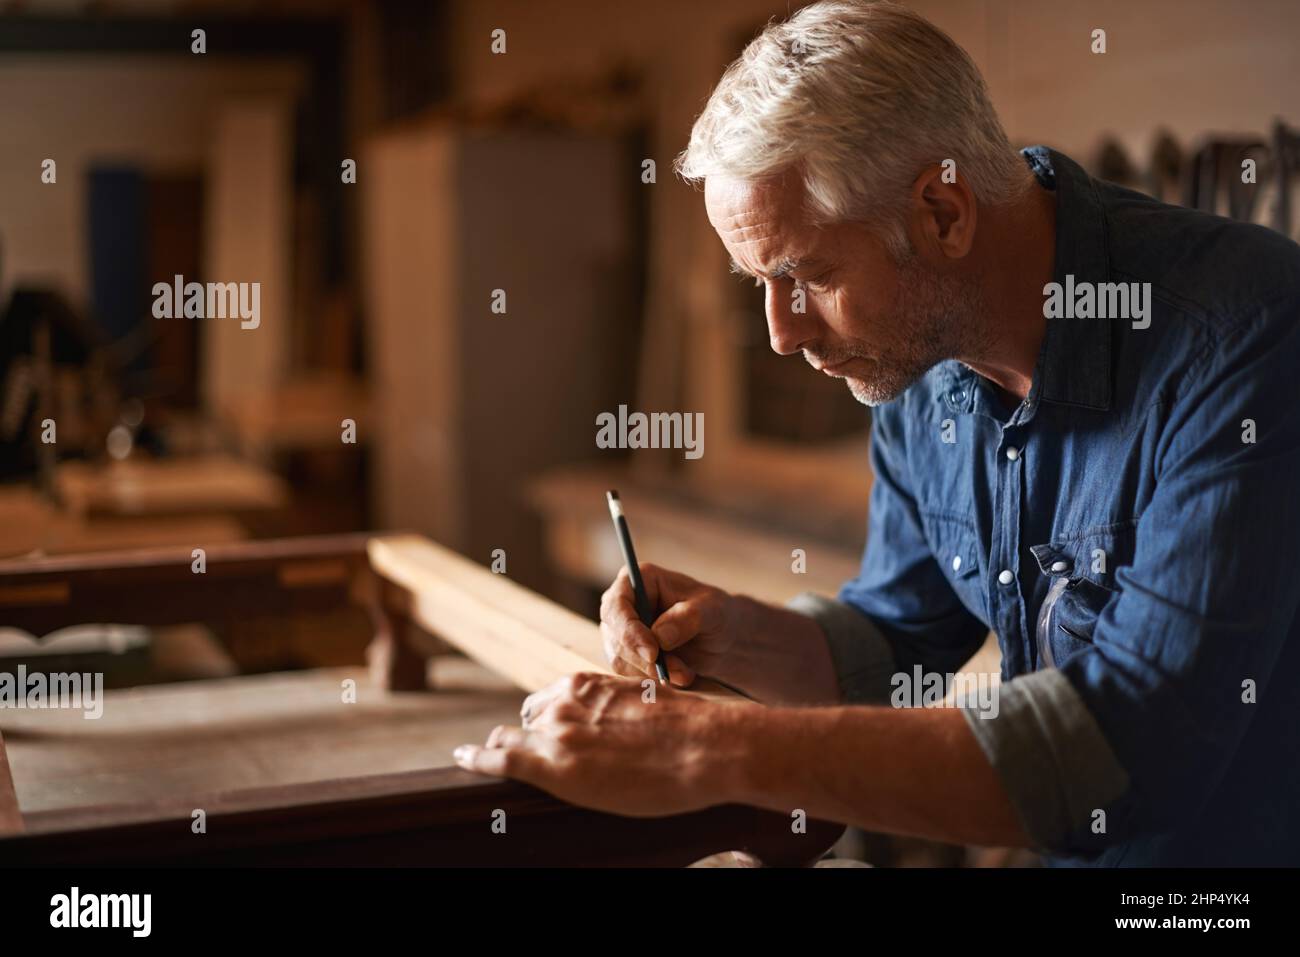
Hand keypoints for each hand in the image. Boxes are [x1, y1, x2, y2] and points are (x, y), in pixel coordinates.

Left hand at [453, 672, 752, 815]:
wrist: (704, 746)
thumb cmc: (689, 729)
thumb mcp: (646, 704)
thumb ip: (620, 708)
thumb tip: (624, 726)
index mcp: (588, 684)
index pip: (550, 699)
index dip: (544, 718)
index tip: (541, 728)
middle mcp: (565, 701)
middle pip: (528, 717)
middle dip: (528, 734)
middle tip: (528, 752)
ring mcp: (556, 731)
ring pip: (510, 737)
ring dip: (506, 750)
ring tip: (489, 760)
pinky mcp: (551, 764)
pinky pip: (498, 759)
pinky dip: (476, 759)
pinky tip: (463, 760)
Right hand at [599, 563, 740, 686]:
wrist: (719, 638)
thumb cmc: (715, 613)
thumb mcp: (711, 610)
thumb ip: (687, 619)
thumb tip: (659, 636)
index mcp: (639, 580)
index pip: (616, 605)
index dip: (629, 631)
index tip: (653, 654)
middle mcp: (623, 604)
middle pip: (614, 636)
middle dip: (645, 660)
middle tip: (678, 671)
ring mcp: (620, 630)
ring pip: (620, 659)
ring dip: (652, 673)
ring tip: (685, 673)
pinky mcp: (625, 654)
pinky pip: (629, 674)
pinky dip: (653, 680)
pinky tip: (679, 675)